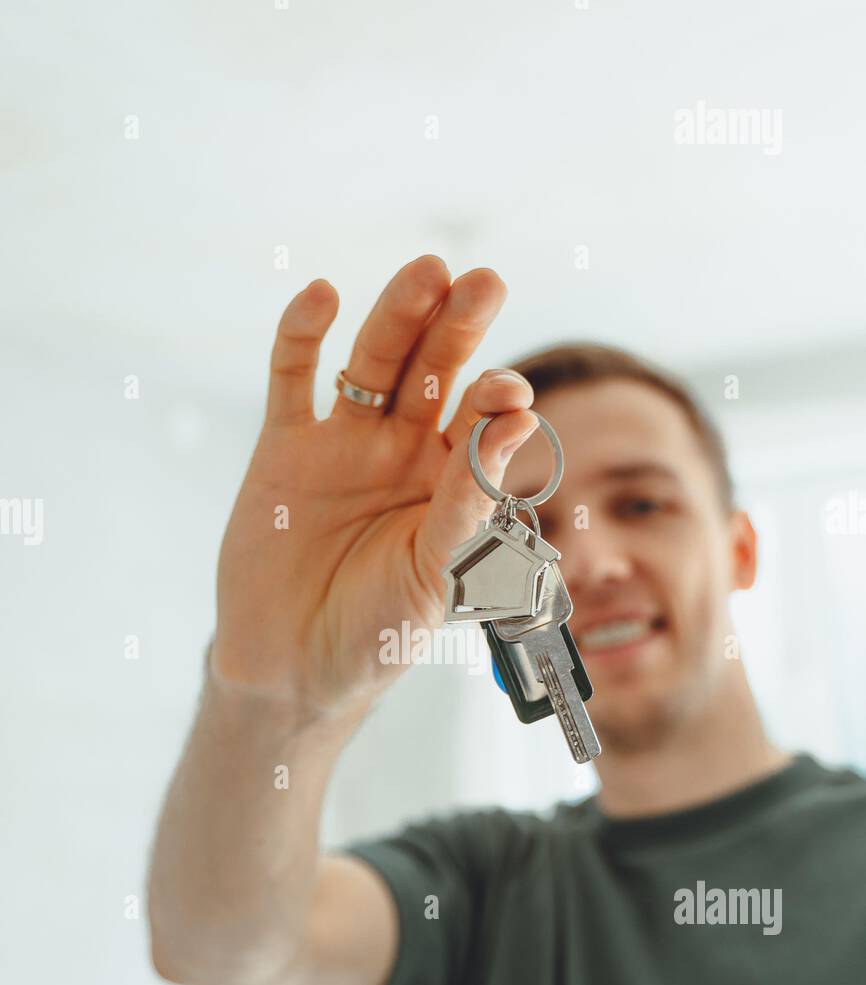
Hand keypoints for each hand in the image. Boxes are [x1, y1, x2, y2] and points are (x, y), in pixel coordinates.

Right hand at [211, 255, 536, 721]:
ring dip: (399, 316)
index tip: (510, 393)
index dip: (497, 399)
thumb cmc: (377, 631)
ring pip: (375, 363)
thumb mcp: (435, 574)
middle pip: (435, 372)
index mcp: (452, 484)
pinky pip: (293, 379)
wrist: (292, 668)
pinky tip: (321, 296)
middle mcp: (404, 452)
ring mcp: (344, 443)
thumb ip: (468, 501)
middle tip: (485, 283)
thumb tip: (517, 422)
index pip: (482, 422)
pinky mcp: (285, 447)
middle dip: (459, 327)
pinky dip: (301, 336)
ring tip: (427, 273)